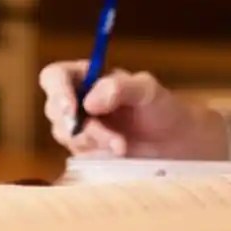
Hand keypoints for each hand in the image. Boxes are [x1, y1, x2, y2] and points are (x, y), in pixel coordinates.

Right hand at [38, 61, 227, 158]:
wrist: (176, 143)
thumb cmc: (162, 108)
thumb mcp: (147, 89)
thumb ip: (120, 87)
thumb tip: (90, 101)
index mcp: (86, 77)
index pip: (55, 77)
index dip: (57, 90)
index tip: (71, 108)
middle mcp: (77, 100)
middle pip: (54, 109)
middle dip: (75, 123)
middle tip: (100, 133)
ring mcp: (79, 128)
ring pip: (64, 134)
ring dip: (91, 140)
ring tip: (121, 144)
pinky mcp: (86, 152)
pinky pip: (77, 153)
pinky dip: (97, 153)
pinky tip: (120, 152)